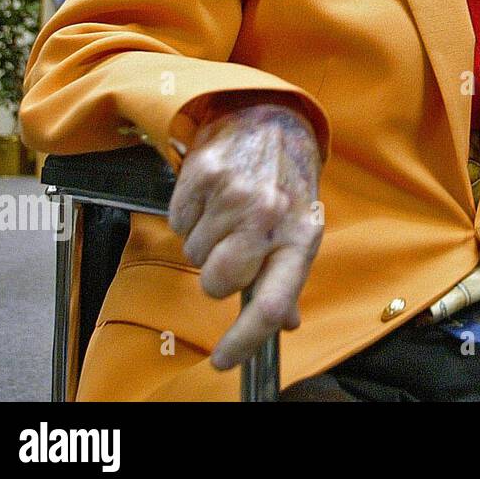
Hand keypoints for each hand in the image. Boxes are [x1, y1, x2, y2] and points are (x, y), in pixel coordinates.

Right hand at [167, 100, 323, 369]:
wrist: (271, 118)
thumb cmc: (287, 179)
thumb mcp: (301, 227)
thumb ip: (289, 279)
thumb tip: (288, 323)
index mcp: (299, 236)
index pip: (274, 303)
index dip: (246, 340)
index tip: (223, 360)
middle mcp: (270, 216)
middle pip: (218, 284)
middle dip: (217, 276)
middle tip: (231, 248)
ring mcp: (236, 193)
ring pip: (193, 253)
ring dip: (204, 239)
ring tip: (227, 211)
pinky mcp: (205, 174)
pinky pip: (177, 219)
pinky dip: (189, 214)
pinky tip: (212, 195)